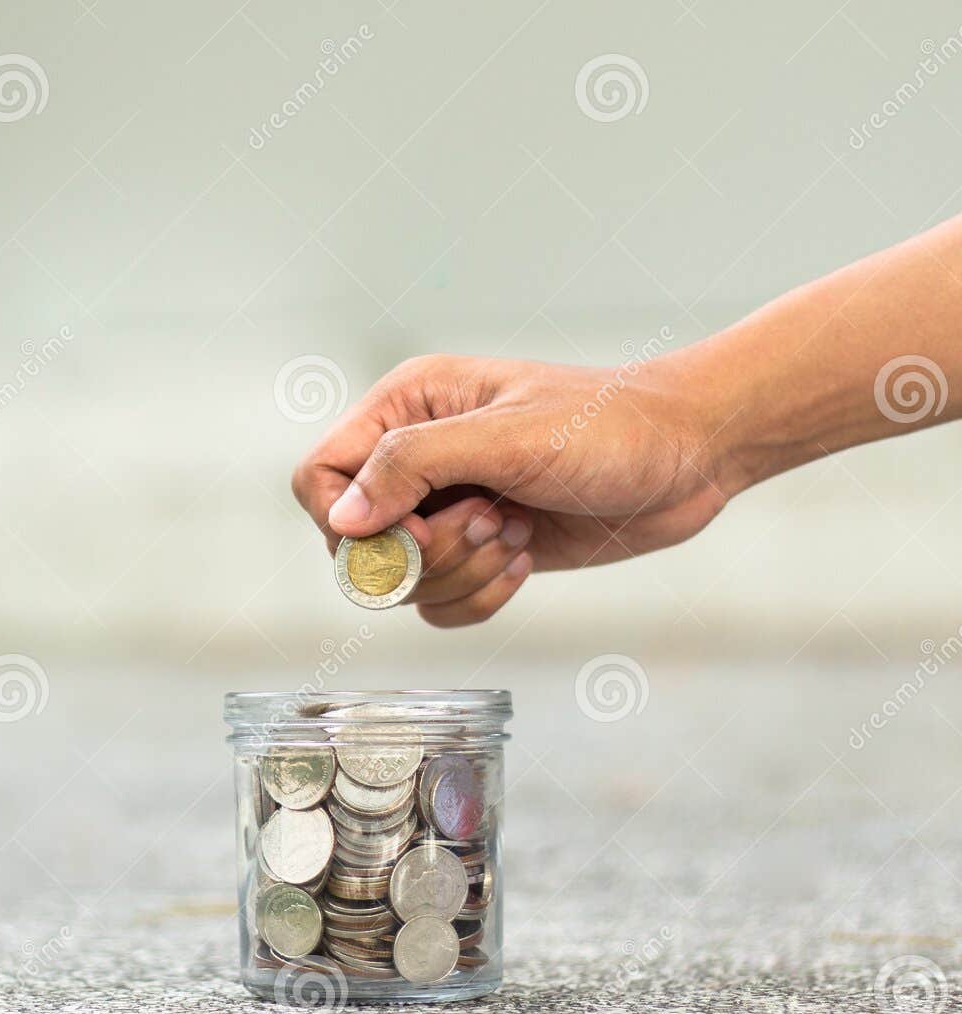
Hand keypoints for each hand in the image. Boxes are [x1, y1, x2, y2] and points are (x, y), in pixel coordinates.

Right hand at [291, 353, 729, 625]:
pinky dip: (480, 597)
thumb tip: (342, 520)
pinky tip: (526, 556)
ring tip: (517, 531)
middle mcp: (415, 458)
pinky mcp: (478, 551)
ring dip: (461, 573)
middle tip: (489, 521)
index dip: (353, 521)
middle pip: (354, 543)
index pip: (320, 478)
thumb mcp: (507, 438)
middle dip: (422, 553)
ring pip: (398, 582)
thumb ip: (412, 466)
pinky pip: (438, 605)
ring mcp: (446, 508)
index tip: (416, 526)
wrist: (693, 456)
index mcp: (406, 408)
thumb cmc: (610, 427)